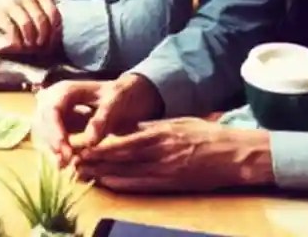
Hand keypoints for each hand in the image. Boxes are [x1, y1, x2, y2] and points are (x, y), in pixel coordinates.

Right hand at [0, 0, 60, 52]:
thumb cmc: (11, 2)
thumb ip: (42, 11)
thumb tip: (56, 36)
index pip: (54, 14)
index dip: (55, 31)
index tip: (52, 43)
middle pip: (41, 21)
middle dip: (43, 39)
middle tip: (41, 49)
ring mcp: (11, 2)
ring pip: (28, 27)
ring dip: (30, 41)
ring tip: (29, 48)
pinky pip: (12, 30)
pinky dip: (17, 41)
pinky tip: (18, 46)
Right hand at [32, 74, 162, 166]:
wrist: (127, 94)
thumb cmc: (121, 95)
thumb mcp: (116, 103)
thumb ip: (102, 120)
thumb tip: (89, 142)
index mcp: (66, 90)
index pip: (52, 110)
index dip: (55, 132)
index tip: (66, 152)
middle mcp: (54, 98)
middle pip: (43, 121)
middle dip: (52, 143)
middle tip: (65, 163)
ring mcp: (54, 111)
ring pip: (43, 131)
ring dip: (51, 149)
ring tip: (63, 166)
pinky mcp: (58, 123)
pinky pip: (51, 138)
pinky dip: (56, 150)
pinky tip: (64, 163)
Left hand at [75, 118, 273, 191]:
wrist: (235, 155)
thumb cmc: (206, 135)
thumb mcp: (176, 122)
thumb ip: (150, 125)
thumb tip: (126, 127)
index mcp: (159, 133)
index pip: (122, 140)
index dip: (99, 145)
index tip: (80, 144)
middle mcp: (159, 152)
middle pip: (119, 158)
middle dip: (94, 160)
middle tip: (72, 161)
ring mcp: (166, 170)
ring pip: (127, 173)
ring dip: (103, 173)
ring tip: (82, 173)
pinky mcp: (172, 184)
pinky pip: (142, 186)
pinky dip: (122, 184)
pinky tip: (107, 183)